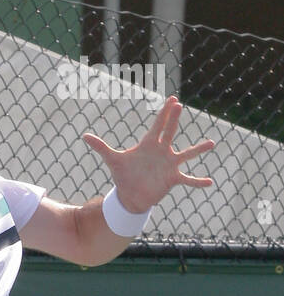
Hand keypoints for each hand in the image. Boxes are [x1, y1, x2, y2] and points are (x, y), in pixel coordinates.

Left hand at [83, 96, 214, 213]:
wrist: (130, 196)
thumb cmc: (124, 175)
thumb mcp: (113, 160)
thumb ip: (101, 147)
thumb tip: (84, 136)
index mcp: (150, 145)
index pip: (158, 125)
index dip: (164, 113)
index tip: (173, 100)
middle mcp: (162, 152)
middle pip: (170, 132)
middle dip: (173, 120)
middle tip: (179, 105)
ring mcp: (169, 165)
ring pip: (186, 154)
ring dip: (198, 149)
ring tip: (211, 143)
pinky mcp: (172, 179)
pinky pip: (188, 179)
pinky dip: (198, 182)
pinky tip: (210, 182)